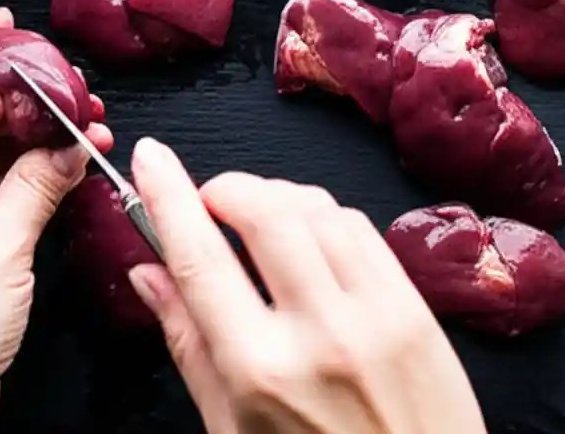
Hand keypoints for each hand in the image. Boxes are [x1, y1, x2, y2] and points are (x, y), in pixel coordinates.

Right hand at [126, 138, 485, 433]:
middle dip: (224, 188)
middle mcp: (320, 334)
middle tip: (207, 203)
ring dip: (274, 198)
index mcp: (258, 370)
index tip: (150, 157)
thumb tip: (147, 273)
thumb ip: (187, 343)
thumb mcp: (229, 426)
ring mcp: (377, 316)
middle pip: (264, 210)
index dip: (167, 194)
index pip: (199, 256)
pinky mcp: (418, 311)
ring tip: (255, 223)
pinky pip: (361, 229)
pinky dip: (322, 217)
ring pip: (316, 208)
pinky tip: (306, 241)